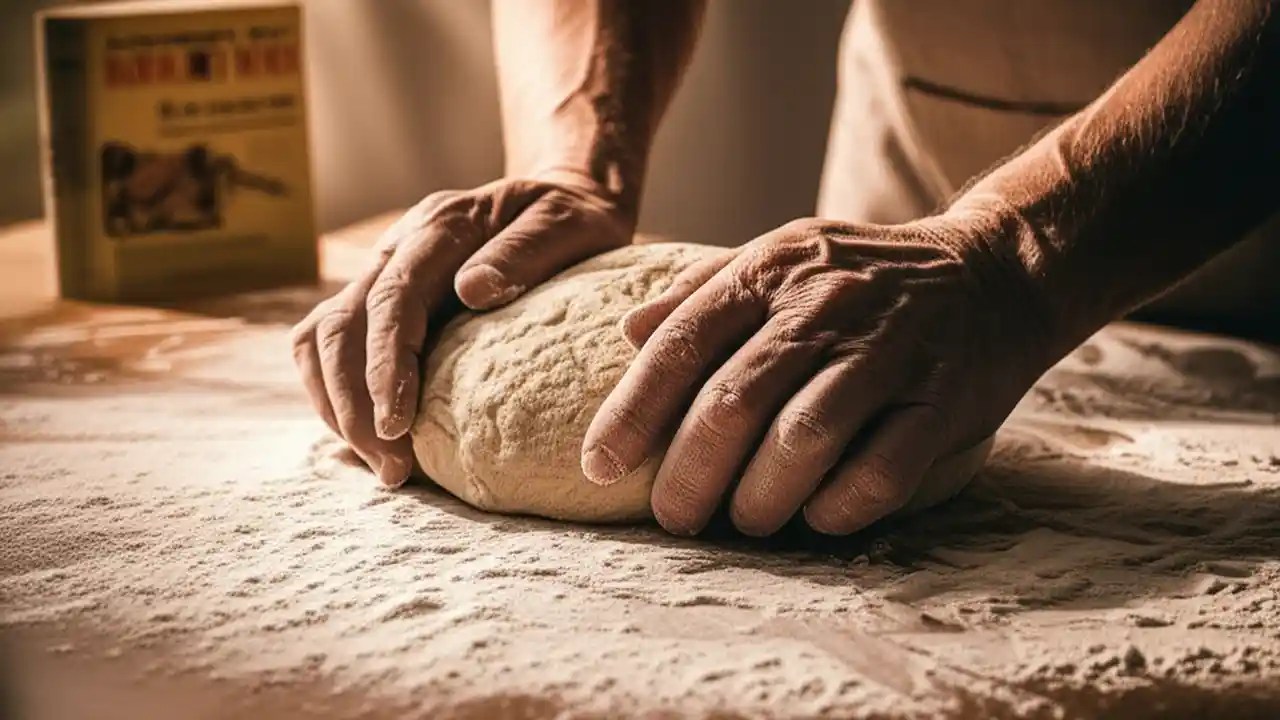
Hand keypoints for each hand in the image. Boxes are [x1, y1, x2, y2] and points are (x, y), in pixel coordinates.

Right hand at [292, 172, 634, 485]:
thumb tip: (472, 289)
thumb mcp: (570, 224)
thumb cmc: (575, 220)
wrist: (566, 196)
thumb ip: (526, 251)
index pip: (392, 298)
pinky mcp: (382, 298)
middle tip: (393, 471)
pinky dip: (339, 396)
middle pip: (340, 325)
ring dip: (338, 407)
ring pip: (322, 338)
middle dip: (353, 404)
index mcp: (441, 227)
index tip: (397, 425)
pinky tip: (371, 441)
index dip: (386, 364)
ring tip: (383, 467)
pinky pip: (334, 346)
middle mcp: (400, 246)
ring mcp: (384, 271)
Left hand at [581, 216, 1054, 535]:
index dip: (633, 410)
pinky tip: (819, 516)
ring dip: (760, 498)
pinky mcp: (943, 398)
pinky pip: (882, 470)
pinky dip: (839, 507)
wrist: (995, 271)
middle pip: (733, 401)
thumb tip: (628, 331)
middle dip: (689, 474)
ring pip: (802, 439)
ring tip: (746, 521)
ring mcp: (888, 351)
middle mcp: (825, 305)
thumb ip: (703, 292)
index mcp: (772, 271)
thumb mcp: (780, 259)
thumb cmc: (864, 278)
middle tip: (672, 516)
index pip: (683, 342)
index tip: (600, 464)